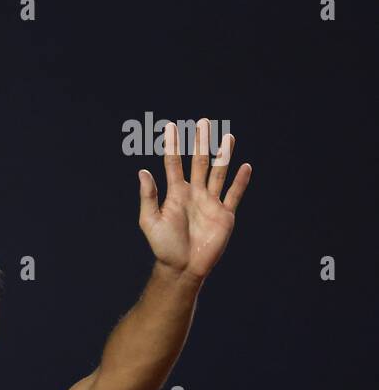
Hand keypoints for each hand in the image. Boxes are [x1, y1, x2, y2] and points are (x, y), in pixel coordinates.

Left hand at [138, 119, 250, 280]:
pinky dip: (241, 181)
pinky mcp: (225, 214)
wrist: (183, 267)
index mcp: (175, 193)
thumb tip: (143, 171)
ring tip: (227, 137)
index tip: (170, 127)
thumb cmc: (163, 246)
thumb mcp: (150, 220)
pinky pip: (234, 194)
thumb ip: (148, 196)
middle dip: (200, 142)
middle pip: (199, 162)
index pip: (174, 163)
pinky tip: (245, 166)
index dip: (172, 146)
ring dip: (223, 155)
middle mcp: (194, 193)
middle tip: (202, 122)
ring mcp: (210, 202)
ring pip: (219, 173)